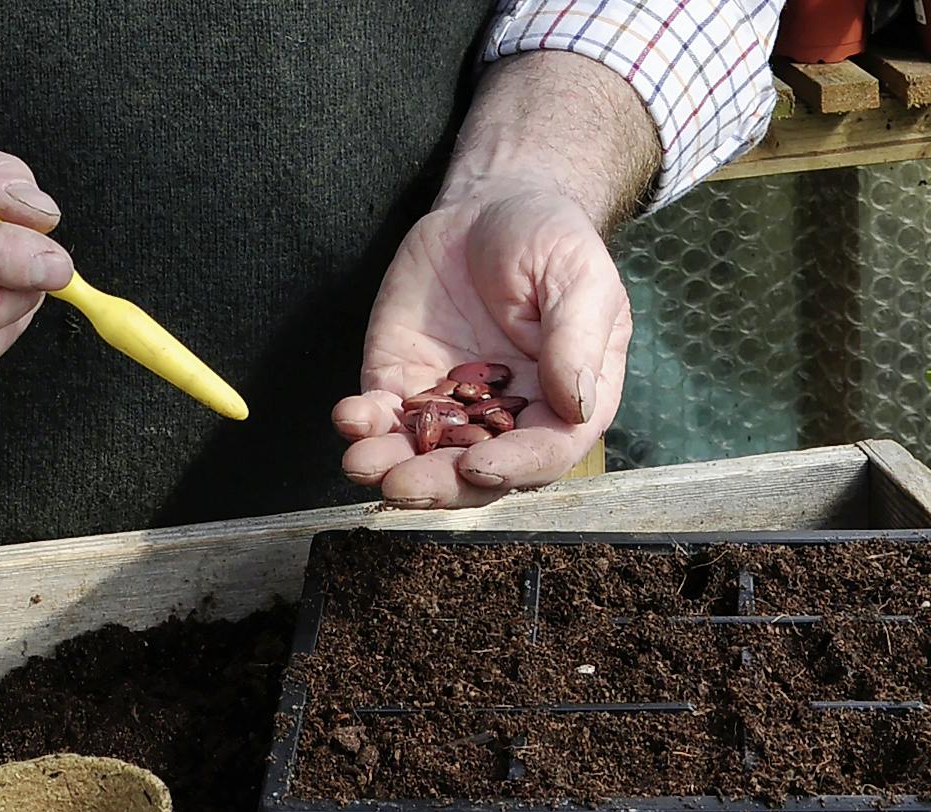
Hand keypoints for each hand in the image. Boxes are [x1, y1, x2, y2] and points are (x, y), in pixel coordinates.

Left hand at [334, 186, 630, 506]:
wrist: (489, 207)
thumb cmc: (549, 239)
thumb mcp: (580, 276)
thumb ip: (577, 339)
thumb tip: (576, 404)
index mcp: (565, 404)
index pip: (544, 454)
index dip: (512, 467)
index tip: (478, 466)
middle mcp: (508, 418)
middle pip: (476, 474)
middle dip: (437, 484)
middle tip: (402, 485)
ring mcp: (453, 407)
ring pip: (423, 455)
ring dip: (391, 465)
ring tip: (363, 462)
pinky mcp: (405, 384)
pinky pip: (383, 416)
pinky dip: (364, 424)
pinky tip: (350, 417)